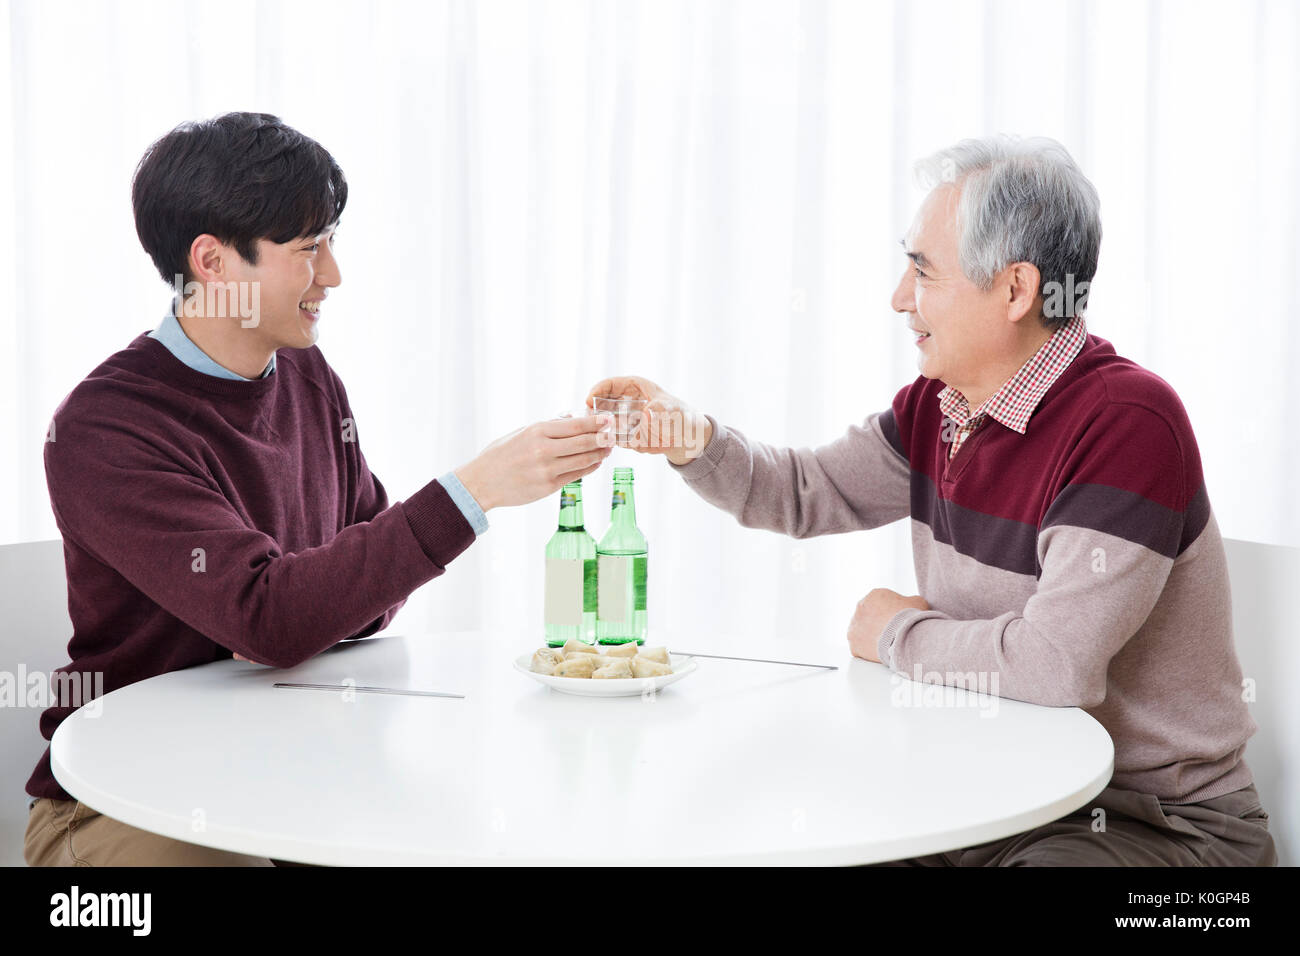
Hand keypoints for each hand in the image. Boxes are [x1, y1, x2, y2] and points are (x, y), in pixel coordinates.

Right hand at [454, 414, 614, 511]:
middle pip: (584, 442)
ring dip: (600, 454)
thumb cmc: (501, 454)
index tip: (608, 419)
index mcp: (537, 431)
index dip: (595, 422)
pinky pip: (576, 475)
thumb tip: (571, 417)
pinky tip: (596, 462)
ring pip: (584, 460)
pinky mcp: (549, 486)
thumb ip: (547, 426)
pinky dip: (589, 467)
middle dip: (603, 438)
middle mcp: (544, 450)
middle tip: (614, 434)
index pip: (575, 425)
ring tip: (608, 449)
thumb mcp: (521, 432)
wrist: (483, 482)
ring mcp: (547, 469)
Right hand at [585, 375, 712, 465]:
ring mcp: (627, 418)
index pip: (609, 384)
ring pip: (611, 425)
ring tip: (639, 439)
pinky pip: (622, 439)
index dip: (596, 391)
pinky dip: (632, 444)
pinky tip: (649, 445)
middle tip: (601, 427)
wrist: (691, 437)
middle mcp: (628, 401)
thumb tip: (646, 416)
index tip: (589, 403)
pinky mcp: (629, 433)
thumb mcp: (672, 411)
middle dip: (602, 417)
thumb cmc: (683, 416)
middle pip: (603, 404)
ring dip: (621, 434)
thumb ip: (658, 413)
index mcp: (636, 386)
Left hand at [847, 588, 929, 662]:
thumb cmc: (911, 618)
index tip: (898, 622)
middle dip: (879, 624)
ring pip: (861, 631)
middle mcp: (861, 606)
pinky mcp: (853, 641)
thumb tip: (913, 604)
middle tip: (892, 634)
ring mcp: (854, 624)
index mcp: (875, 595)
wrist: (903, 635)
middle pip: (869, 616)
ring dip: (871, 636)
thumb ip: (911, 601)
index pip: (880, 603)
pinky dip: (867, 650)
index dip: (891, 613)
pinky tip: (879, 652)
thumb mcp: (918, 602)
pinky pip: (859, 646)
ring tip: (886, 644)